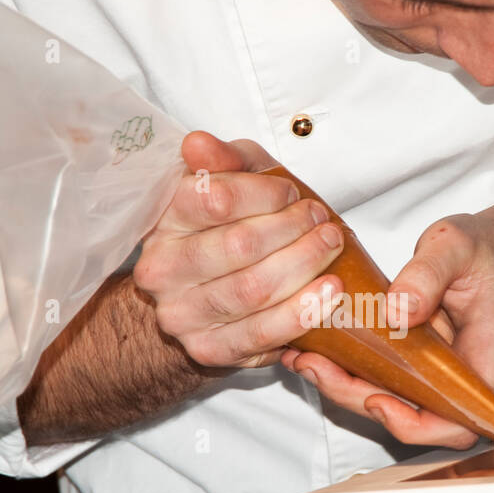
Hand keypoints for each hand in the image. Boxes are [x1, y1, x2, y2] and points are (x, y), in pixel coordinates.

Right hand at [133, 131, 345, 367]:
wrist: (205, 300)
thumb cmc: (227, 232)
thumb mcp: (230, 183)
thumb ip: (225, 160)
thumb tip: (197, 143)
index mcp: (164, 221)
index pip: (212, 198)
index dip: (264, 193)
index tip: (290, 193)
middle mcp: (162, 270)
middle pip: (239, 245)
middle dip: (292, 228)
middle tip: (322, 220)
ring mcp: (182, 315)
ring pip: (253, 289)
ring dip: (304, 264)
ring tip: (331, 246)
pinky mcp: (208, 350)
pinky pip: (261, 333)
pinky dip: (302, 312)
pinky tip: (329, 292)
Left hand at [281, 209, 493, 449]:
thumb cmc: (486, 253)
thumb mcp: (456, 247)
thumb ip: (428, 274)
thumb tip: (396, 311)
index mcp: (491, 362)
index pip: (459, 422)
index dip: (416, 424)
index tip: (378, 400)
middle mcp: (466, 383)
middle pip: (417, 420)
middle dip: (360, 401)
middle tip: (316, 369)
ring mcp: (442, 379)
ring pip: (395, 405)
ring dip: (347, 389)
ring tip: (304, 361)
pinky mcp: (420, 369)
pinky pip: (387, 383)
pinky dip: (350, 373)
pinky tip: (315, 353)